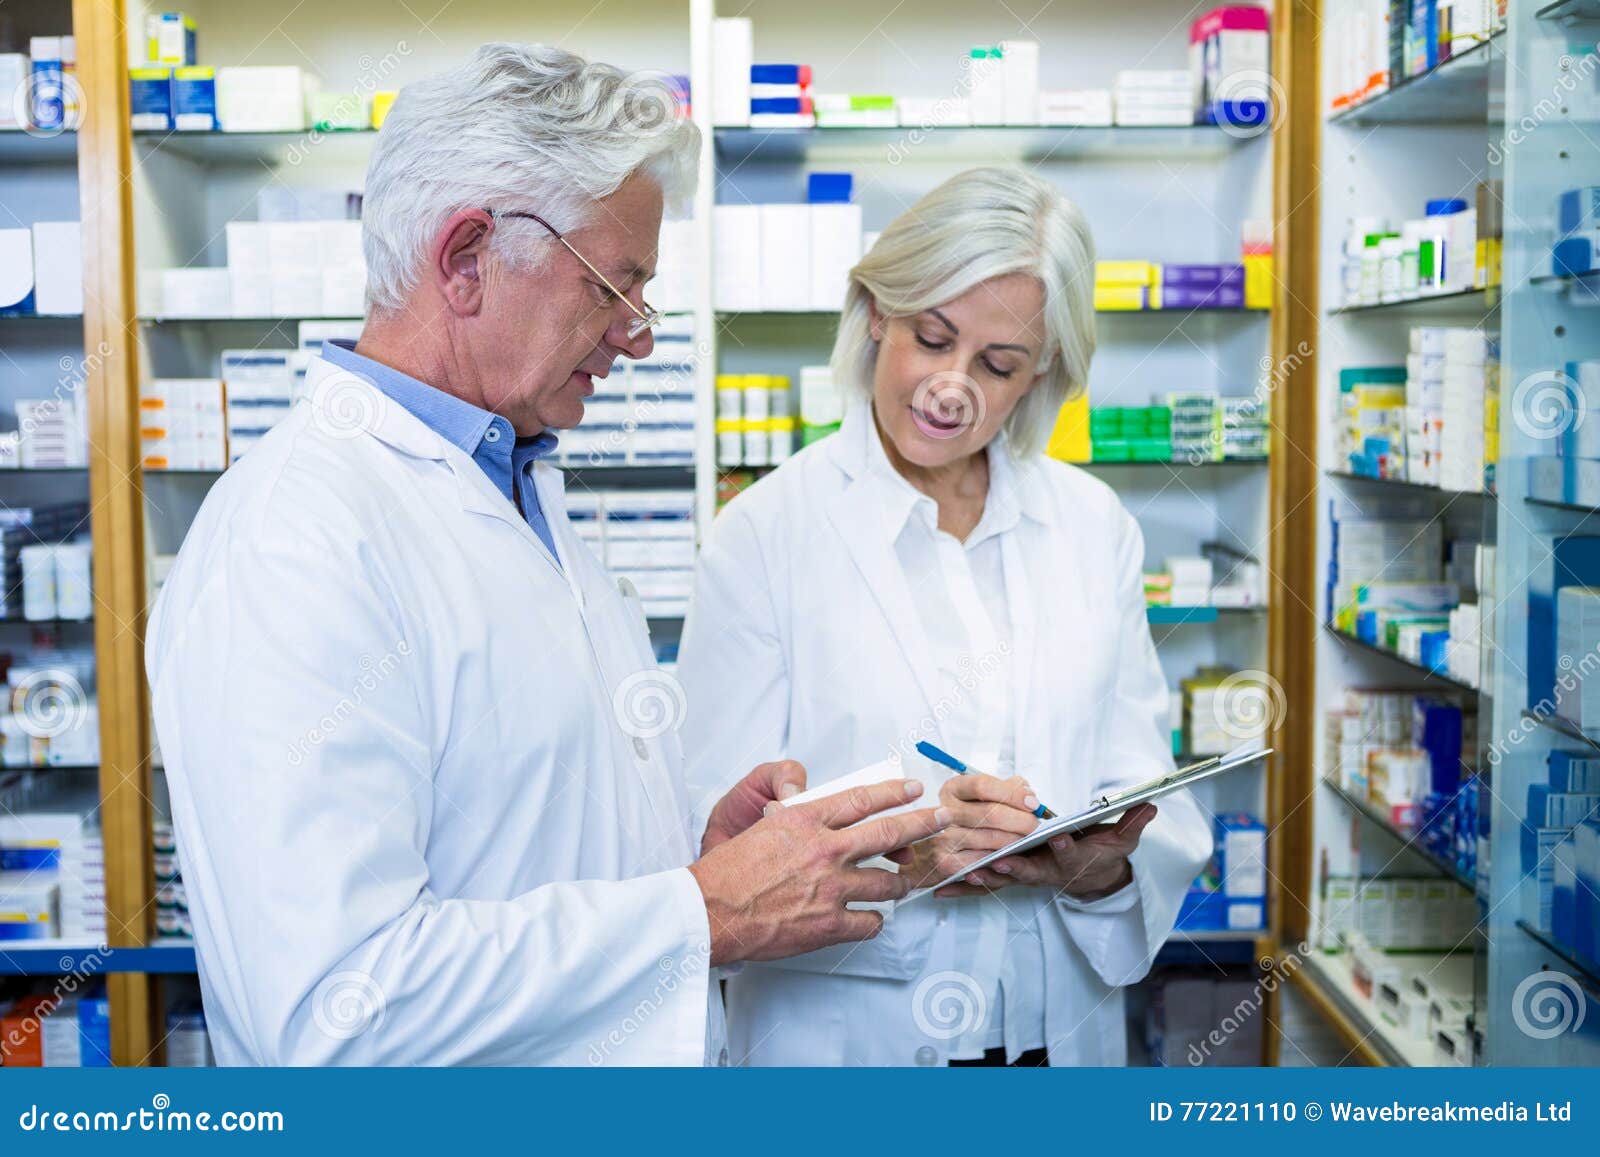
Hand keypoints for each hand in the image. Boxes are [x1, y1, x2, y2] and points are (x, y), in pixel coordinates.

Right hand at [688, 779, 949, 966]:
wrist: (711, 911)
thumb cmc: (729, 872)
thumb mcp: (764, 828)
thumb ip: (799, 820)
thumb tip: (820, 813)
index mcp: (806, 821)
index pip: (862, 799)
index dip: (894, 792)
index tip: (914, 788)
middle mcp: (825, 850)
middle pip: (889, 833)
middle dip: (923, 824)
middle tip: (942, 819)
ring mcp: (831, 888)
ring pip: (887, 883)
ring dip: (899, 883)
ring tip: (903, 883)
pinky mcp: (830, 924)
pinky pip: (871, 922)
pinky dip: (874, 921)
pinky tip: (870, 919)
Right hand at [886, 773, 1039, 888]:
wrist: (935, 851)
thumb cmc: (966, 821)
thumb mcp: (982, 798)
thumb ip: (1006, 789)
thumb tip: (1027, 793)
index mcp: (953, 789)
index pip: (983, 786)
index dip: (1012, 794)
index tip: (1032, 802)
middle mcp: (945, 811)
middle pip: (989, 813)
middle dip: (1020, 820)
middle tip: (1035, 825)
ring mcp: (943, 838)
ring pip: (990, 839)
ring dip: (1015, 840)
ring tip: (1028, 839)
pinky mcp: (946, 862)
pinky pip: (983, 860)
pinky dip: (1002, 858)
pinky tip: (1012, 854)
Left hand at [935, 803, 1158, 900]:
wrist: (1090, 879)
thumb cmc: (1101, 853)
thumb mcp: (1121, 840)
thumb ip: (1133, 824)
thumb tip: (1150, 805)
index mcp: (1073, 859)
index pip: (1071, 853)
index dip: (1066, 847)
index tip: (1060, 838)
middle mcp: (1047, 871)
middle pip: (1032, 871)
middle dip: (1017, 867)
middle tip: (1002, 862)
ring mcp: (1026, 876)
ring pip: (1004, 879)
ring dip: (986, 878)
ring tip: (966, 873)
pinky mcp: (1009, 878)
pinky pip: (985, 886)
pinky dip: (964, 889)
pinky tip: (939, 890)